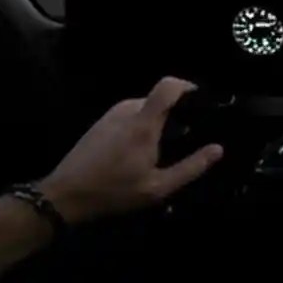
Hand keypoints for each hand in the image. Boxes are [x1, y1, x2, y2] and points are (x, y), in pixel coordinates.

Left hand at [38, 77, 223, 223]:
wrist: (64, 196)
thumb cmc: (114, 191)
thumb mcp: (158, 188)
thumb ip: (191, 167)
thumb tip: (218, 148)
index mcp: (143, 123)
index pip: (168, 86)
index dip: (188, 86)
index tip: (201, 100)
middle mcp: (127, 110)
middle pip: (159, 98)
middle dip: (176, 112)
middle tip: (185, 137)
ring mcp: (110, 116)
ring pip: (144, 107)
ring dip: (157, 120)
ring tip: (163, 147)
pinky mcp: (100, 124)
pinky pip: (129, 115)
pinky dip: (141, 124)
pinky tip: (138, 151)